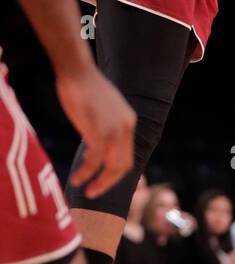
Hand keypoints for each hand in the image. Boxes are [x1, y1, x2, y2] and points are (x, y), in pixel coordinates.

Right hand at [57, 64, 135, 198]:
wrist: (78, 72)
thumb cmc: (84, 88)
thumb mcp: (101, 109)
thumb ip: (103, 126)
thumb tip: (95, 143)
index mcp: (128, 122)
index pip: (127, 155)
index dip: (115, 172)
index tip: (102, 181)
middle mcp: (126, 127)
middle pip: (123, 165)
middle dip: (108, 182)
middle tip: (94, 192)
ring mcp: (114, 130)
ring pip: (112, 167)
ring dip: (99, 183)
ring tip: (84, 188)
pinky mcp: (99, 131)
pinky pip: (94, 161)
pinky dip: (86, 173)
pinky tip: (77, 179)